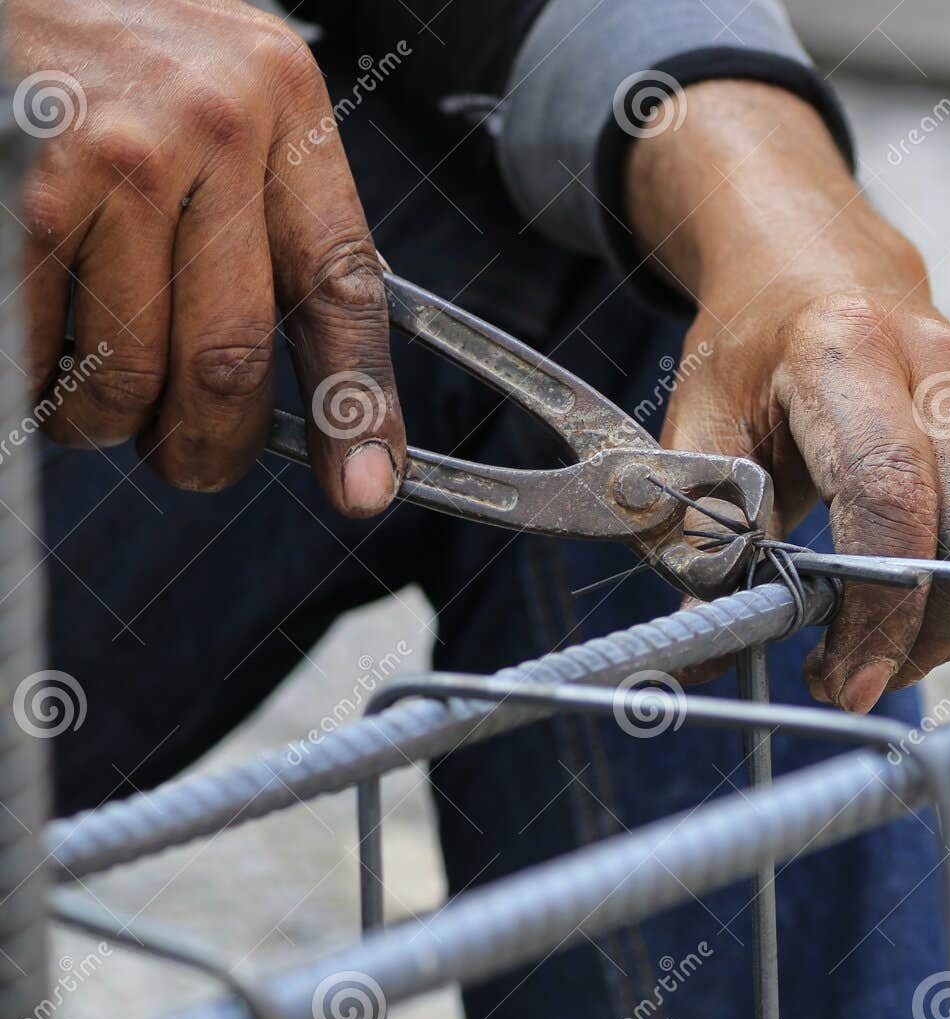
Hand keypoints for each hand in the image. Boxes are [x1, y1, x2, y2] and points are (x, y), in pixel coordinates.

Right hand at [7, 0, 402, 513]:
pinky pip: (43, 347)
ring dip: (112, 423)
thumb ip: (276, 218)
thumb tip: (328, 387)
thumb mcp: (234, 97)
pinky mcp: (20, 188)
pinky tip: (47, 352)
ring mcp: (109, 156)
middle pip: (231, 357)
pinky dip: (44, 384)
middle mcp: (210, 125)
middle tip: (196, 464)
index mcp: (287, 105)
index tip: (367, 486)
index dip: (357, 404)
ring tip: (100, 402)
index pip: (343, 285)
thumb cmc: (126, 54)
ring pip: (130, 370)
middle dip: (212, 445)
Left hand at [627, 82, 949, 711]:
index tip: (848, 684)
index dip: (878, 611)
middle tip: (858, 679)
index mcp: (846, 351)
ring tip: (896, 648)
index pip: (889, 500)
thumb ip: (701, 537)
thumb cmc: (759, 360)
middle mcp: (945, 361)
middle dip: (918, 641)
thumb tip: (708, 655)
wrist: (824, 274)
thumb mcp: (701, 429)